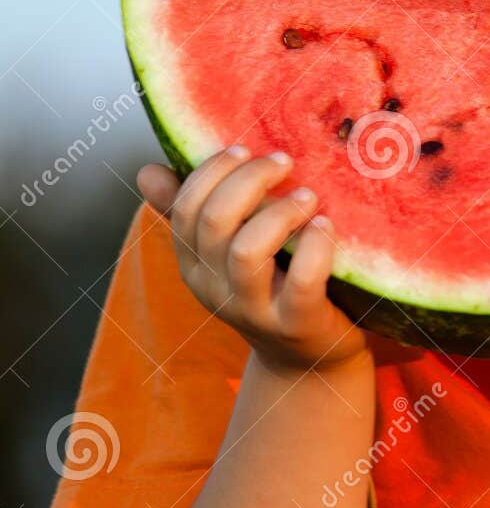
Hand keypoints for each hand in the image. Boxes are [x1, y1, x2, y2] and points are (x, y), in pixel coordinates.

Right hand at [137, 146, 374, 374]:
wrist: (307, 360)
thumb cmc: (270, 287)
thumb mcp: (226, 253)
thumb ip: (191, 213)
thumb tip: (146, 171)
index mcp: (194, 263)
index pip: (185, 207)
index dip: (213, 170)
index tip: (245, 147)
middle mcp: (214, 288)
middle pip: (213, 222)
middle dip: (248, 180)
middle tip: (283, 161)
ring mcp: (253, 311)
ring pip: (247, 251)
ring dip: (280, 212)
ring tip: (308, 196)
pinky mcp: (296, 325)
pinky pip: (302, 282)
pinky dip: (315, 247)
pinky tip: (326, 226)